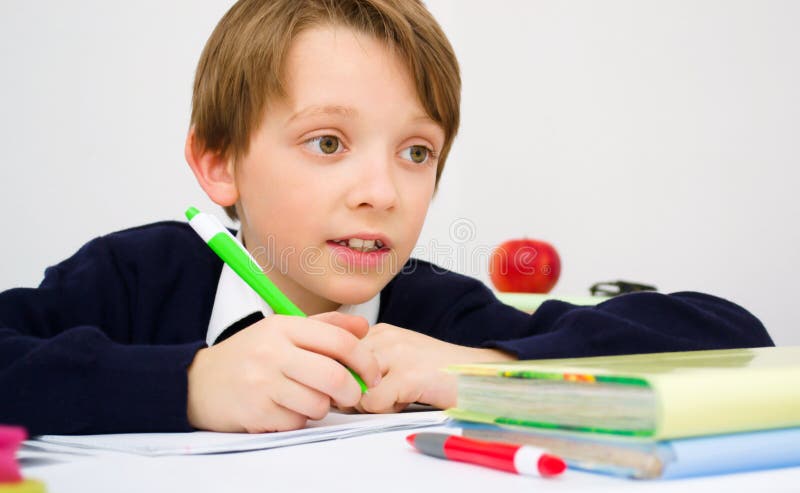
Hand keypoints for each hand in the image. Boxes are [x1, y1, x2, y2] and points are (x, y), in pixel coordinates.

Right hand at [187, 312, 379, 432]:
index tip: (372, 374)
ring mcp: (262, 382)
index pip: (340, 341)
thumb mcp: (282, 330)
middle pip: (335, 376)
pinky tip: (282, 409)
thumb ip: (324, 327)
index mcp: (284, 326)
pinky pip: (297, 422)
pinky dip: (298, 419)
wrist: (197, 383)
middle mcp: (273, 351)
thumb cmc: (249, 356)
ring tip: (305, 398)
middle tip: (351, 395)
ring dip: (321, 407)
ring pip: (319, 403)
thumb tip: (362, 327)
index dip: (366, 360)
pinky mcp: (256, 412)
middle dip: (352, 391)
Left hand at [350, 324, 515, 412]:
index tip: (363, 388)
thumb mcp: (398, 361)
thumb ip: (368, 367)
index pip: (336, 354)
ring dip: (371, 401)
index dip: (344, 378)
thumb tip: (336, 390)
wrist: (477, 375)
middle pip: (340, 371)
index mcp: (380, 331)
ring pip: (354, 386)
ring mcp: (397, 354)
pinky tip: (407, 401)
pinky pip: (372, 402)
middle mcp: (385, 337)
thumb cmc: (438, 373)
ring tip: (397, 397)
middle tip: (382, 396)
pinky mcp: (408, 375)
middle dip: (354, 391)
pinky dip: (386, 410)